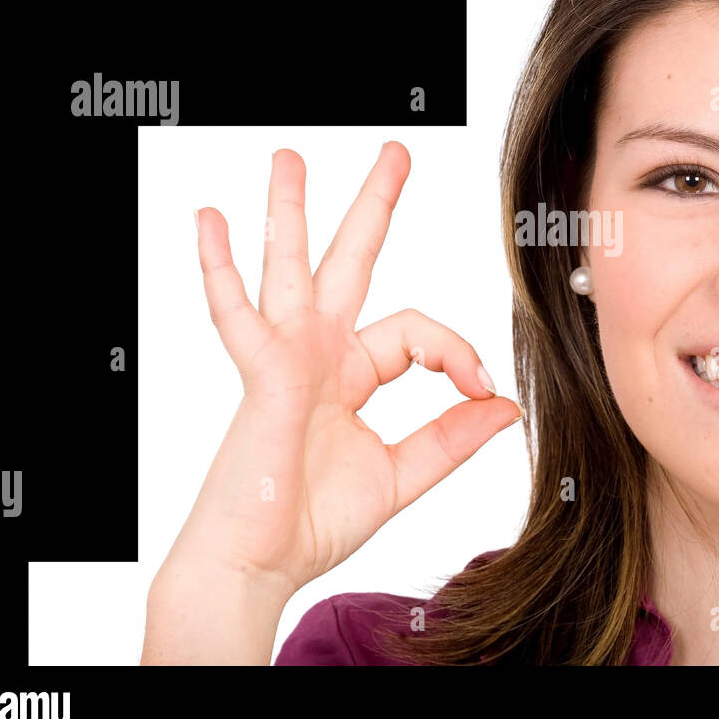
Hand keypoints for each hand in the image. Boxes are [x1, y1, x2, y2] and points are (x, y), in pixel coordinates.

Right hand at [165, 143, 521, 599]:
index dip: (456, 351)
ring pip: (290, 267)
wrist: (257, 564)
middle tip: (396, 153)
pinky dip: (221, 266)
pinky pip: (237, 311)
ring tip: (289, 158)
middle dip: (373, 207)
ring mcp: (284, 357)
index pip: (417, 331)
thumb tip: (506, 406)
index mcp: (350, 373)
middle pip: (350, 264)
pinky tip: (211, 220)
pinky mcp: (261, 373)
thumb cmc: (310, 522)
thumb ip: (451, 438)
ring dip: (290, 211)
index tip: (482, 387)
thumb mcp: (402, 475)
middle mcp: (317, 354)